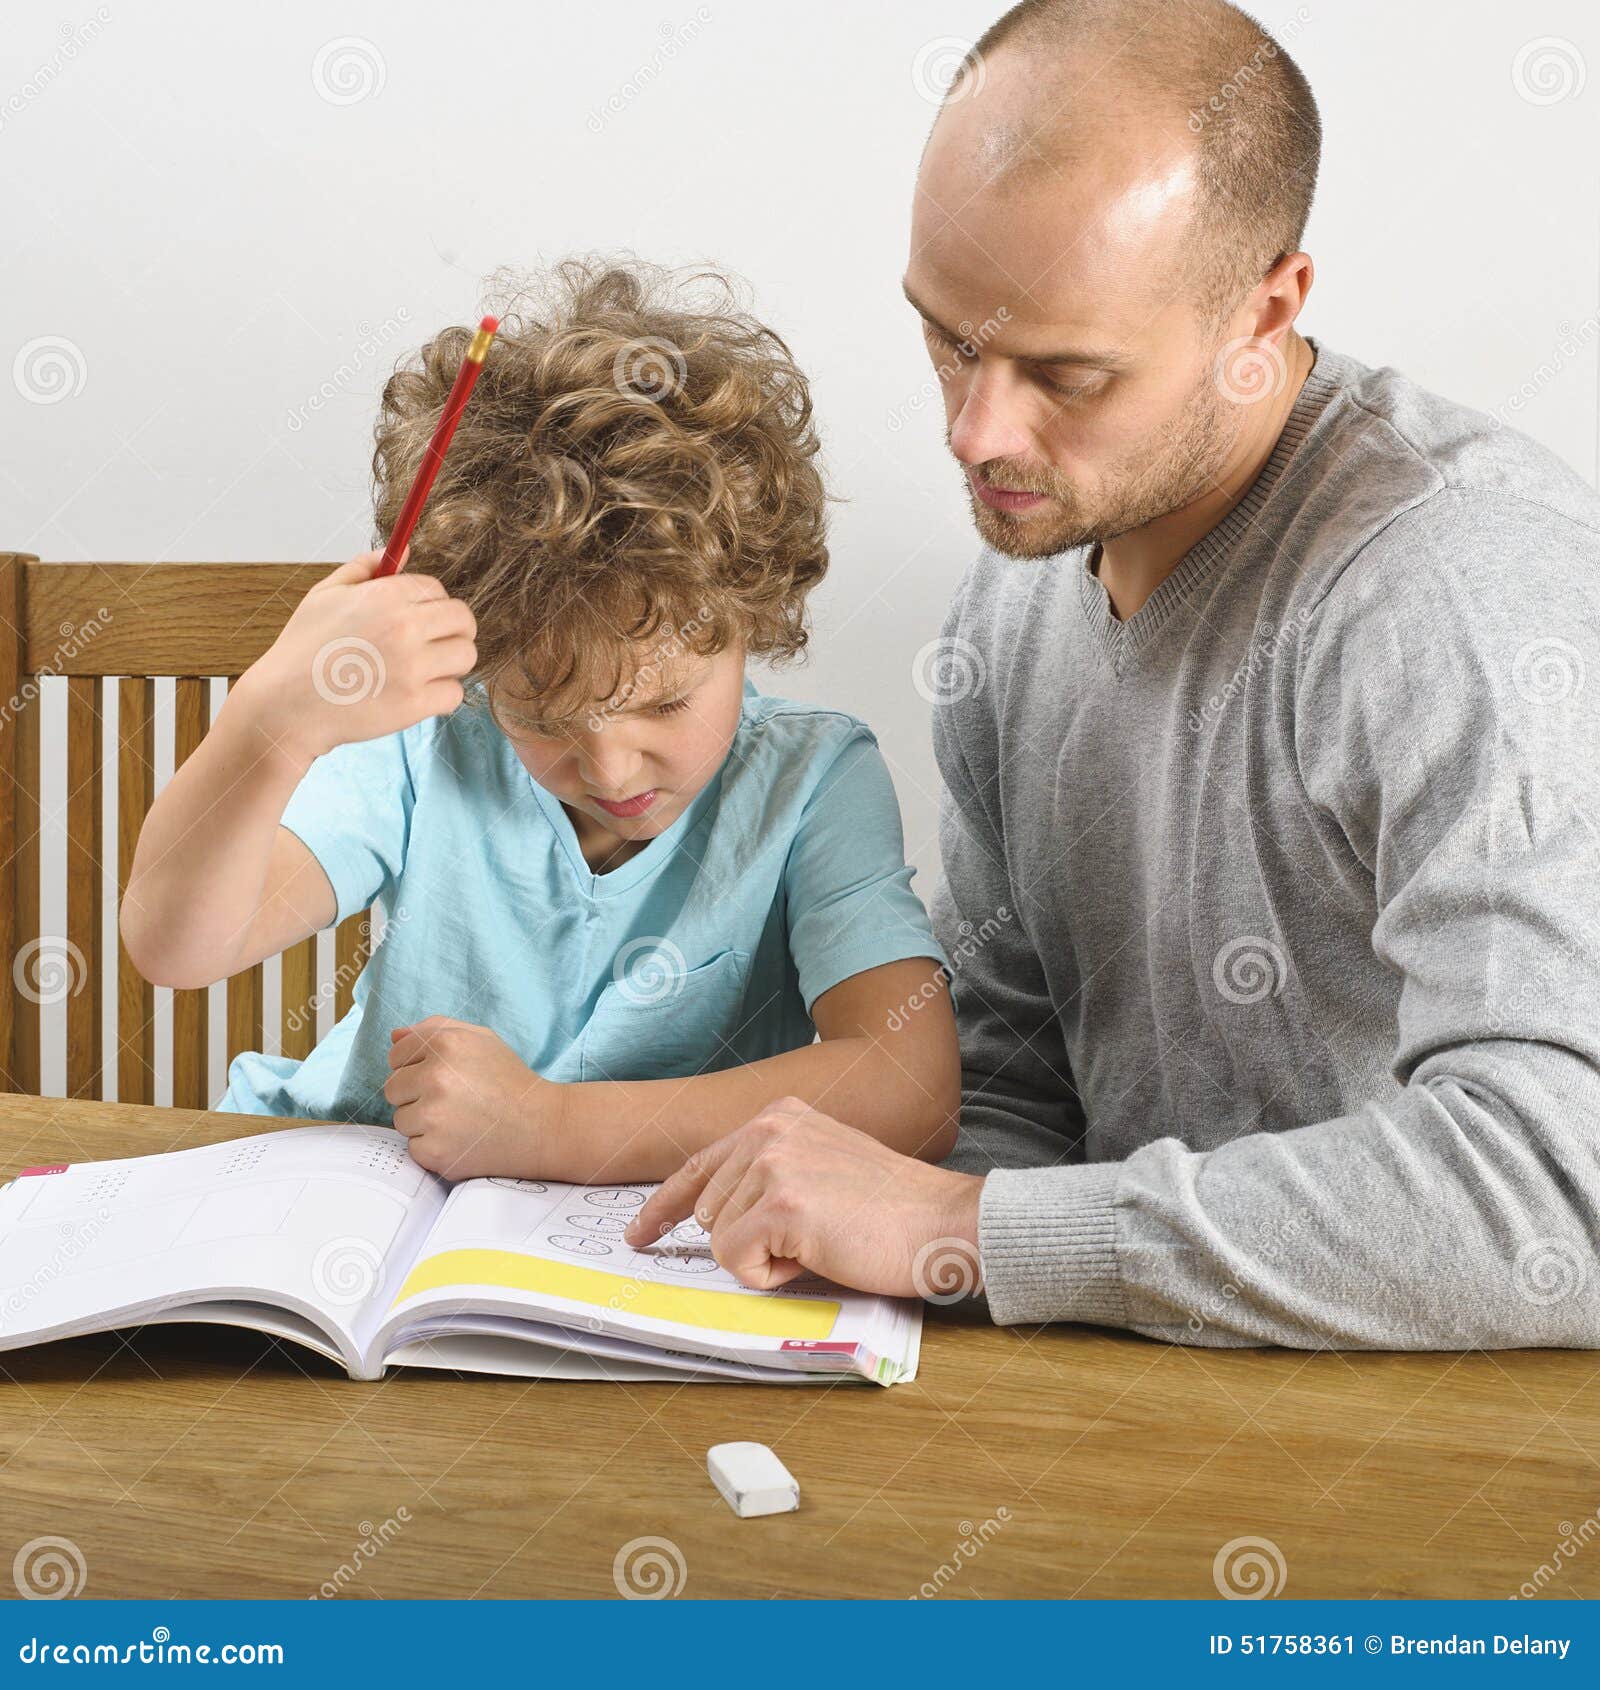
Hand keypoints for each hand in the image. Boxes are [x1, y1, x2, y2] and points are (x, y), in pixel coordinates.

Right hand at [233, 547, 477, 762]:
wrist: (285, 706)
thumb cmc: (303, 649)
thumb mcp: (324, 595)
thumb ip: (365, 567)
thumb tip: (405, 551)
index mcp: (385, 595)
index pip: (437, 589)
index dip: (431, 604)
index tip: (418, 619)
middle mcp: (405, 627)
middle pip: (464, 620)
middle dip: (453, 630)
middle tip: (434, 644)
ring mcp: (413, 667)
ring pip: (466, 656)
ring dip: (451, 664)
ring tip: (426, 670)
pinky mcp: (416, 704)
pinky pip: (455, 694)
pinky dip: (442, 696)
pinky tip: (418, 695)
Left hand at [384, 1015, 561, 1179]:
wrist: (543, 1127)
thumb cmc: (510, 1081)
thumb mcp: (481, 1040)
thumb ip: (436, 1028)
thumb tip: (394, 1036)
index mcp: (446, 1044)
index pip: (396, 1055)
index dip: (416, 1066)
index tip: (441, 1077)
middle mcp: (436, 1077)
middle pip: (392, 1088)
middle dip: (416, 1094)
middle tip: (452, 1101)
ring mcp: (434, 1117)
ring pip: (401, 1120)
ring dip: (423, 1123)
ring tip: (459, 1121)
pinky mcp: (435, 1151)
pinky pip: (413, 1147)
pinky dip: (433, 1148)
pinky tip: (461, 1140)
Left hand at [624, 1096, 985, 1300]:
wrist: (940, 1221)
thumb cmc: (889, 1209)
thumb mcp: (820, 1164)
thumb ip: (769, 1174)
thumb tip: (710, 1216)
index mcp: (778, 1115)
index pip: (700, 1164)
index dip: (664, 1206)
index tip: (639, 1232)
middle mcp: (768, 1129)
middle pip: (708, 1212)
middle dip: (748, 1242)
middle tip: (810, 1238)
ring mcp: (773, 1164)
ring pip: (721, 1239)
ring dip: (765, 1258)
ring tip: (821, 1241)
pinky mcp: (782, 1205)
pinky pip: (739, 1261)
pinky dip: (771, 1275)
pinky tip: (816, 1253)